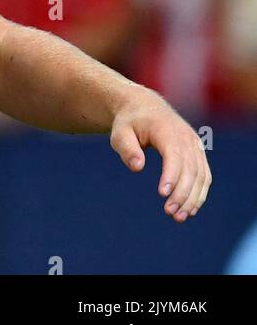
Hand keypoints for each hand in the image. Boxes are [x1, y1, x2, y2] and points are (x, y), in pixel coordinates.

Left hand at [109, 89, 211, 222]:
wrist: (145, 107)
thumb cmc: (129, 122)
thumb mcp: (120, 132)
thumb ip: (127, 148)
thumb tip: (138, 167)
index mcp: (167, 130)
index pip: (174, 155)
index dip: (171, 175)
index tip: (162, 194)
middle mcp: (186, 138)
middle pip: (190, 169)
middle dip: (182, 193)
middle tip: (170, 212)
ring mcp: (195, 145)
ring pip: (201, 175)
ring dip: (192, 198)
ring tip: (179, 217)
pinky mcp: (198, 153)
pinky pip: (204, 175)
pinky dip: (199, 193)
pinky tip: (190, 209)